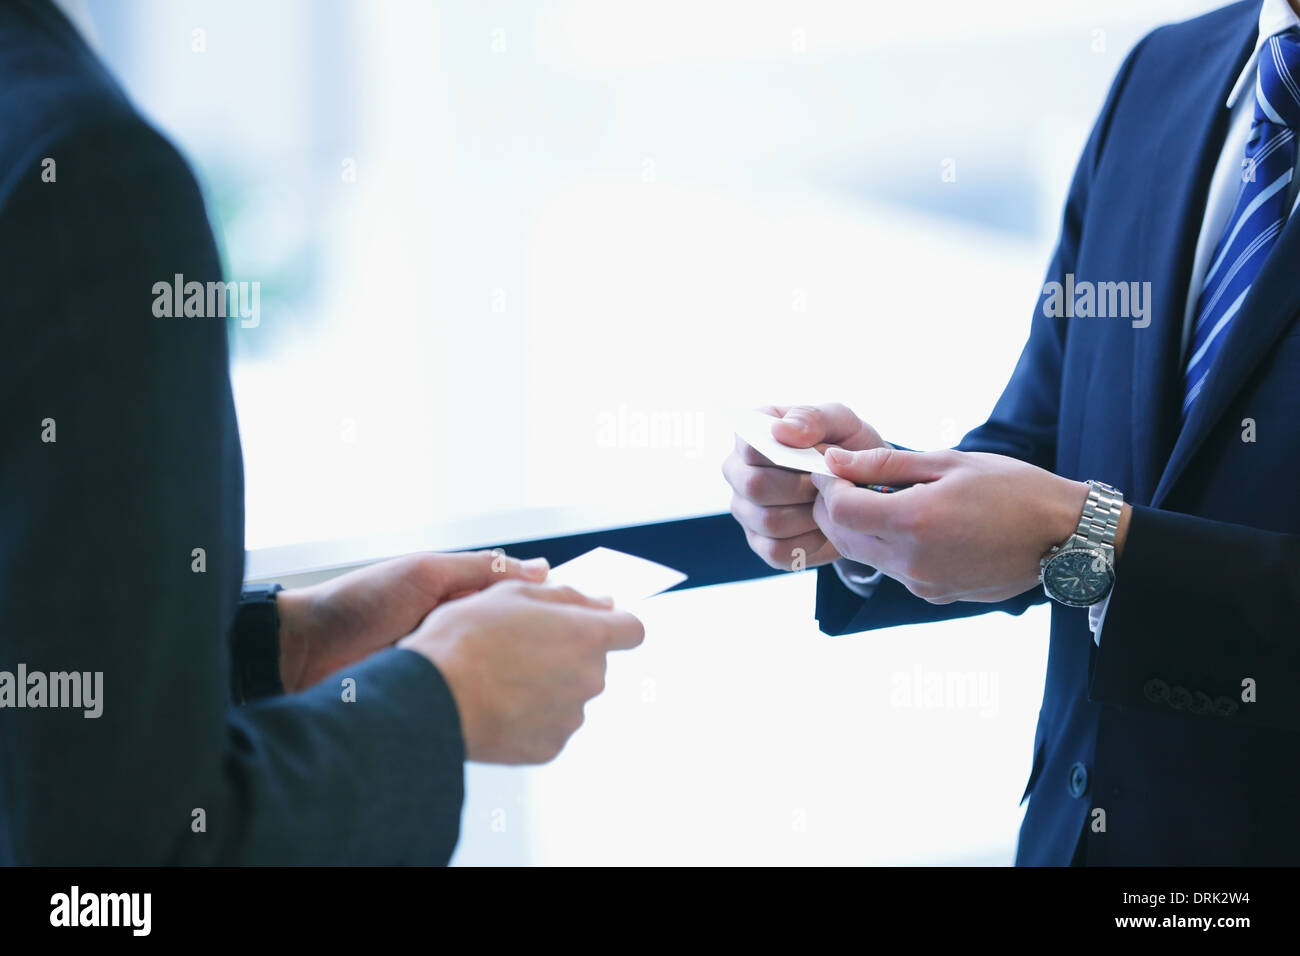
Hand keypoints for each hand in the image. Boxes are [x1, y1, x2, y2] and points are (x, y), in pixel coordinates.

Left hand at [275, 550, 548, 692]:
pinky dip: (489, 695)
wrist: (302, 654)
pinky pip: (473, 694)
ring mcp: (447, 662)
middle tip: (575, 648)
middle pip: (515, 634)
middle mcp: (458, 627)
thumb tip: (540, 568)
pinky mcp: (436, 694)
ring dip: (517, 670)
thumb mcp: (424, 572)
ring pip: (499, 667)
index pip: (519, 596)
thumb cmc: (356, 602)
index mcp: (458, 592)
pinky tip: (512, 698)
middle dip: (541, 641)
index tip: (587, 612)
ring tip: (549, 672)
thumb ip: (480, 569)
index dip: (550, 605)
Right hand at [399, 581, 645, 763]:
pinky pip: (550, 726)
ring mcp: (571, 718)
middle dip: (568, 653)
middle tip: (520, 646)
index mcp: (587, 636)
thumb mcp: (512, 593)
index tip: (590, 625)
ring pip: (571, 695)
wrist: (432, 697)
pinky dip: (532, 717)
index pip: (632, 630)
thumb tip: (603, 603)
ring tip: (502, 678)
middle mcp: (589, 679)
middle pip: (594, 663)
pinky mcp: (550, 748)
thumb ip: (567, 596)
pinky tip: (500, 706)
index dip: (614, 625)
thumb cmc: (466, 639)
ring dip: (548, 685)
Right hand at [722, 402, 886, 569]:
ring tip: (831, 504)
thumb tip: (780, 432)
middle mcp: (738, 473)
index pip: (750, 446)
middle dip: (803, 487)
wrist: (866, 488)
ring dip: (811, 515)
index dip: (788, 454)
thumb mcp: (841, 423)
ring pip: (769, 521)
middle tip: (833, 483)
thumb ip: (813, 418)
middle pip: (755, 486)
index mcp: (750, 436)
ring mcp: (746, 511)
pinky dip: (811, 542)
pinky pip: (779, 551)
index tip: (822, 453)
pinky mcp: (761, 544)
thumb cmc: (846, 449)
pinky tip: (825, 527)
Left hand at [810, 446, 1123, 603]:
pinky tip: (911, 524)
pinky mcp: (936, 595)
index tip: (834, 469)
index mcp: (915, 522)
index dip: (829, 487)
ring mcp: (923, 584)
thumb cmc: (1014, 488)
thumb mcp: (950, 462)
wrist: (1065, 535)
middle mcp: (913, 562)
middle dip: (833, 510)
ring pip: (866, 557)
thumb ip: (885, 464)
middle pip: (844, 539)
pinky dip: (888, 547)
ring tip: (879, 498)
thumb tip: (836, 461)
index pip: (840, 510)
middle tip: (843, 483)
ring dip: (860, 529)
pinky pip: (894, 570)